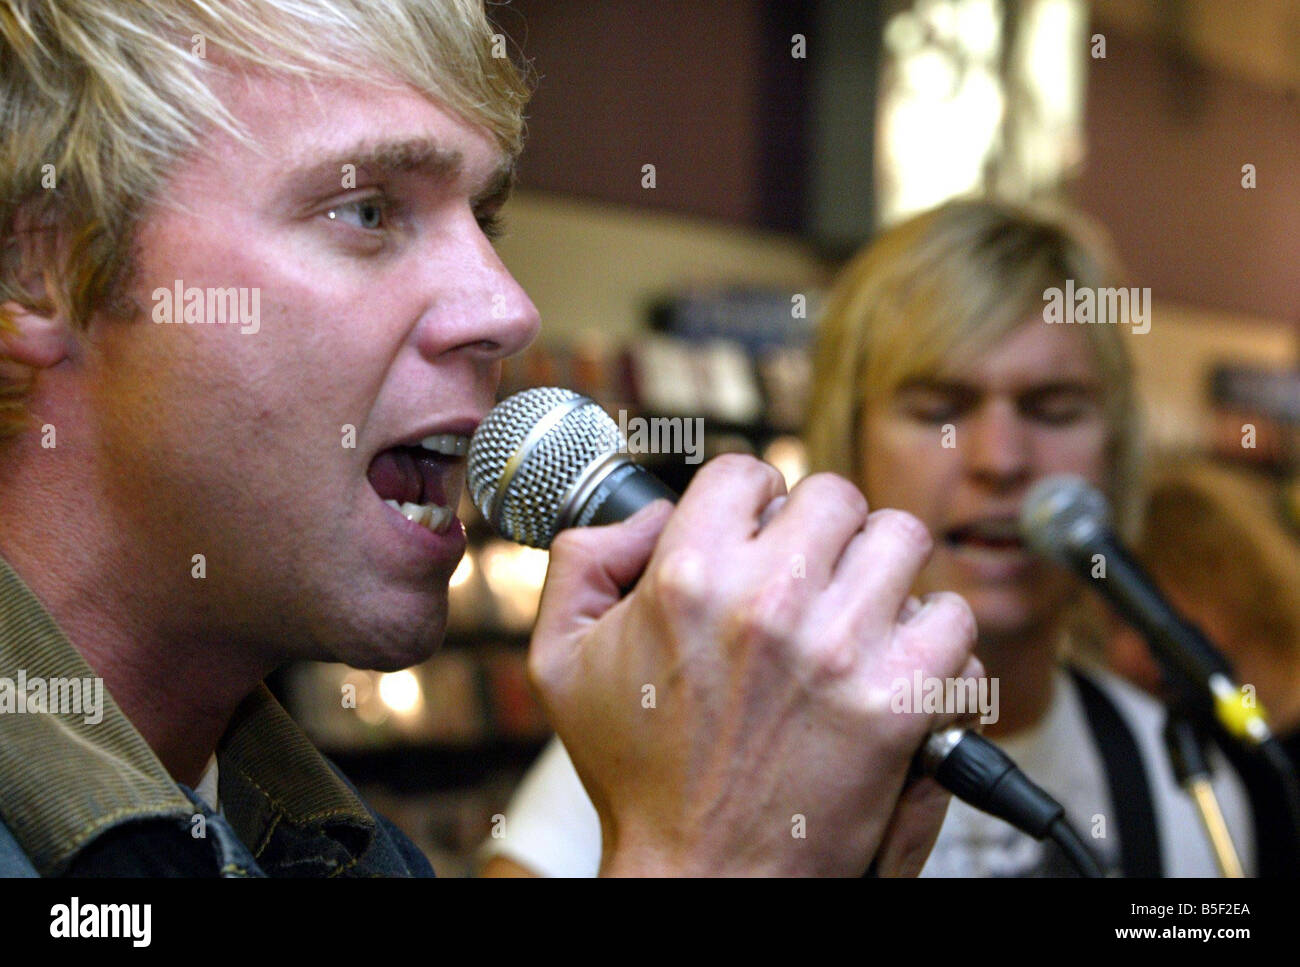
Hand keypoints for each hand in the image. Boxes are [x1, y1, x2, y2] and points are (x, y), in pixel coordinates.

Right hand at [528, 454, 980, 875]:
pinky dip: (932, 638)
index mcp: (687, 577)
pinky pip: (951, 619)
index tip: (757, 531)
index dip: (751, 499)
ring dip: (881, 570)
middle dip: (820, 529)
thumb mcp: (561, 660)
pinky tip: (892, 661)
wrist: (702, 877)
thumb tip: (649, 511)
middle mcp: (768, 600)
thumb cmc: (636, 773)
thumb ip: (584, 560)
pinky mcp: (900, 702)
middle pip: (834, 495)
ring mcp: (841, 649)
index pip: (747, 471)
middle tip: (809, 574)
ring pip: (901, 540)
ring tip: (856, 608)